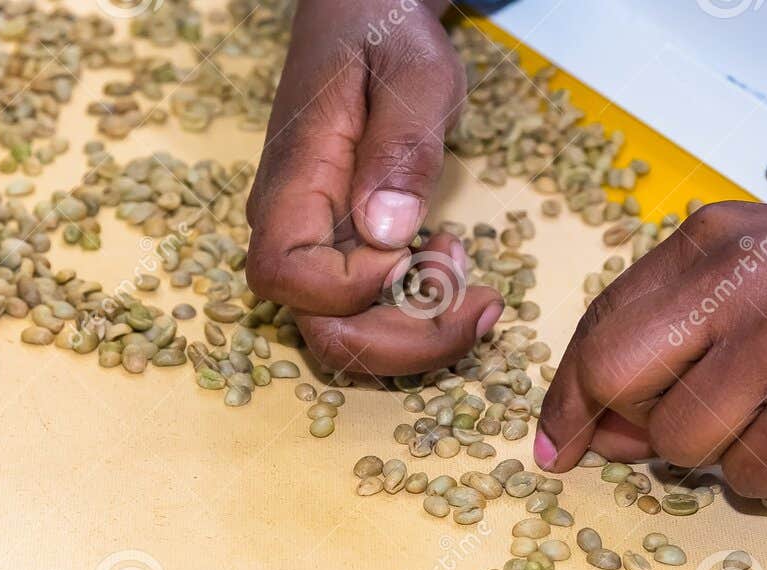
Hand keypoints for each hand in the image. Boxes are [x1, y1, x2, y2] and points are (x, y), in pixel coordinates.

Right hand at [244, 0, 501, 376]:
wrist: (363, 16)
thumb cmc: (382, 33)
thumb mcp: (413, 72)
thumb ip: (402, 146)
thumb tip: (388, 231)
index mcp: (292, 183)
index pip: (287, 275)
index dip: (350, 288)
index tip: (413, 252)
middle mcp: (291, 230)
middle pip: (322, 331)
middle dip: (407, 339)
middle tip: (480, 299)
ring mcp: (317, 248)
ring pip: (349, 335)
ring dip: (421, 332)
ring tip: (468, 271)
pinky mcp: (345, 254)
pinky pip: (370, 314)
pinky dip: (420, 315)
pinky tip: (453, 268)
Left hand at [534, 201, 766, 497]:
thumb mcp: (765, 263)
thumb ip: (677, 326)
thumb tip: (598, 424)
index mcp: (712, 241)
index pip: (601, 326)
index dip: (566, 394)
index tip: (553, 440)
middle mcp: (737, 286)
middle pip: (613, 379)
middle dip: (613, 425)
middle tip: (624, 446)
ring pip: (678, 443)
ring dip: (714, 449)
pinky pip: (747, 479)